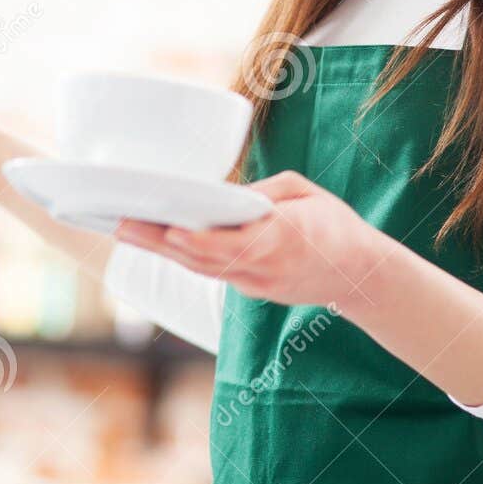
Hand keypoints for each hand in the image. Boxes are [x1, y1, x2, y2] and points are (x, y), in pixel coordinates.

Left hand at [115, 171, 377, 312]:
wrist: (362, 277)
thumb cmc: (337, 227)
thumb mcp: (305, 194)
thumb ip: (264, 194)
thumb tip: (225, 195)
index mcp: (278, 240)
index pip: (224, 245)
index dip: (189, 239)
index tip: (160, 225)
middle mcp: (261, 268)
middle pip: (199, 258)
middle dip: (158, 241)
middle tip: (120, 225)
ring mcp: (255, 285)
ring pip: (200, 269)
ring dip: (163, 251)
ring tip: (128, 231)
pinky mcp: (253, 290)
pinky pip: (213, 272)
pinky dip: (186, 257)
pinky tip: (162, 241)